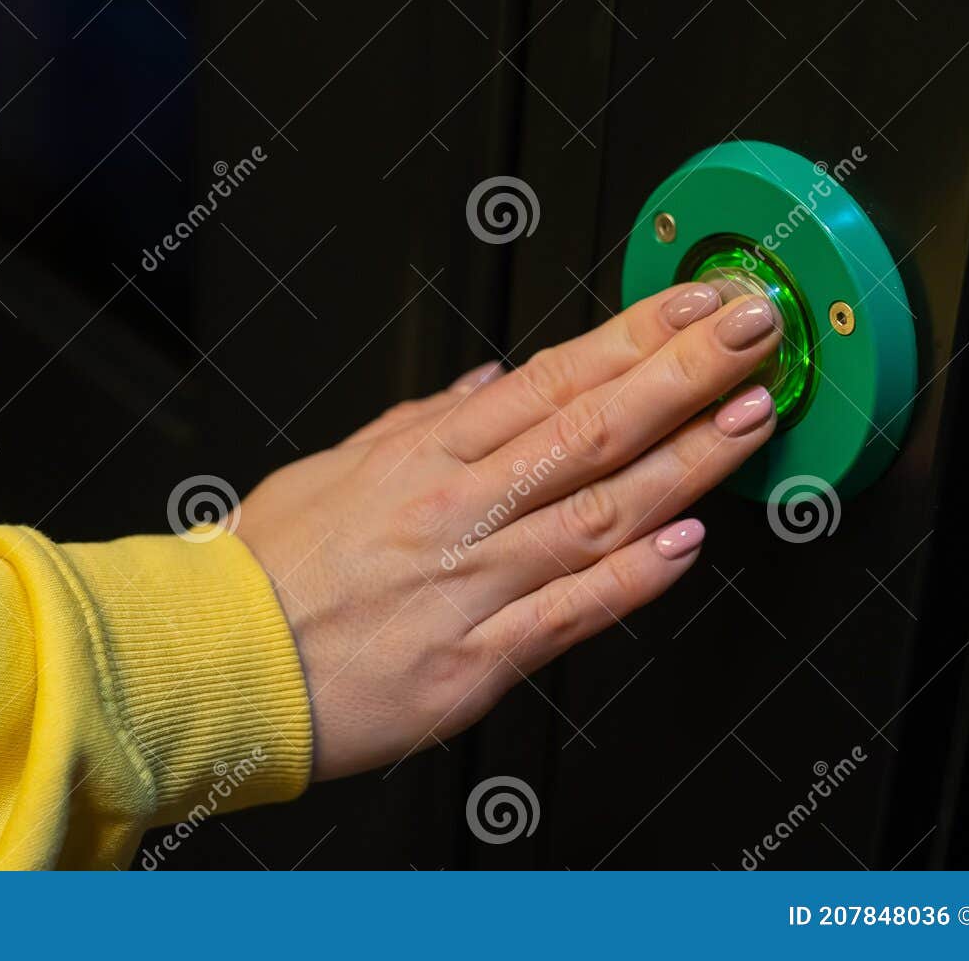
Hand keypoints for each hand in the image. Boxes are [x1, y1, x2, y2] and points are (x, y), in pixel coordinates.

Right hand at [235, 283, 780, 779]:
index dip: (635, 337)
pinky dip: (630, 578)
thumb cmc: (266, 571)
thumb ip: (422, 423)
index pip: (552, 378)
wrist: (212, 663)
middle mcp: (456, 507)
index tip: (696, 304)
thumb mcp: (332, 468)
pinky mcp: (473, 660)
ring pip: (597, 512)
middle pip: (591, 428)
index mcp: (423, 455)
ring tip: (751, 419)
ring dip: (686, 462)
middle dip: (685, 373)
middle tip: (756, 331)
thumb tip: (493, 382)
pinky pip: (566, 615)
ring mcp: (469, 583)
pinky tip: (686, 544)